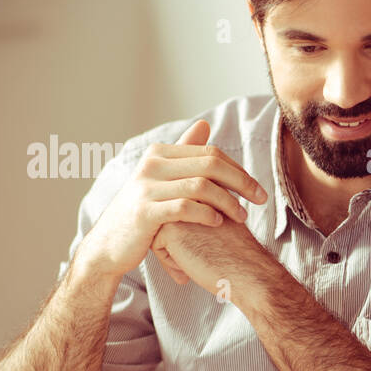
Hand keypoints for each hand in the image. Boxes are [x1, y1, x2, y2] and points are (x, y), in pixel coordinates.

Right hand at [75, 119, 268, 282]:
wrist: (109, 246)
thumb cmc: (144, 213)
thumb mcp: (161, 179)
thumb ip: (183, 153)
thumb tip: (204, 124)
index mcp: (159, 153)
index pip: (211, 153)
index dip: (239, 170)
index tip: (257, 189)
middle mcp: (152, 165)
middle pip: (210, 164)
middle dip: (242, 182)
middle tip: (260, 200)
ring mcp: (146, 188)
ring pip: (201, 186)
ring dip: (229, 202)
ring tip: (242, 217)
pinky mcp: (145, 212)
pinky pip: (185, 208)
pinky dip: (207, 214)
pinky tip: (219, 223)